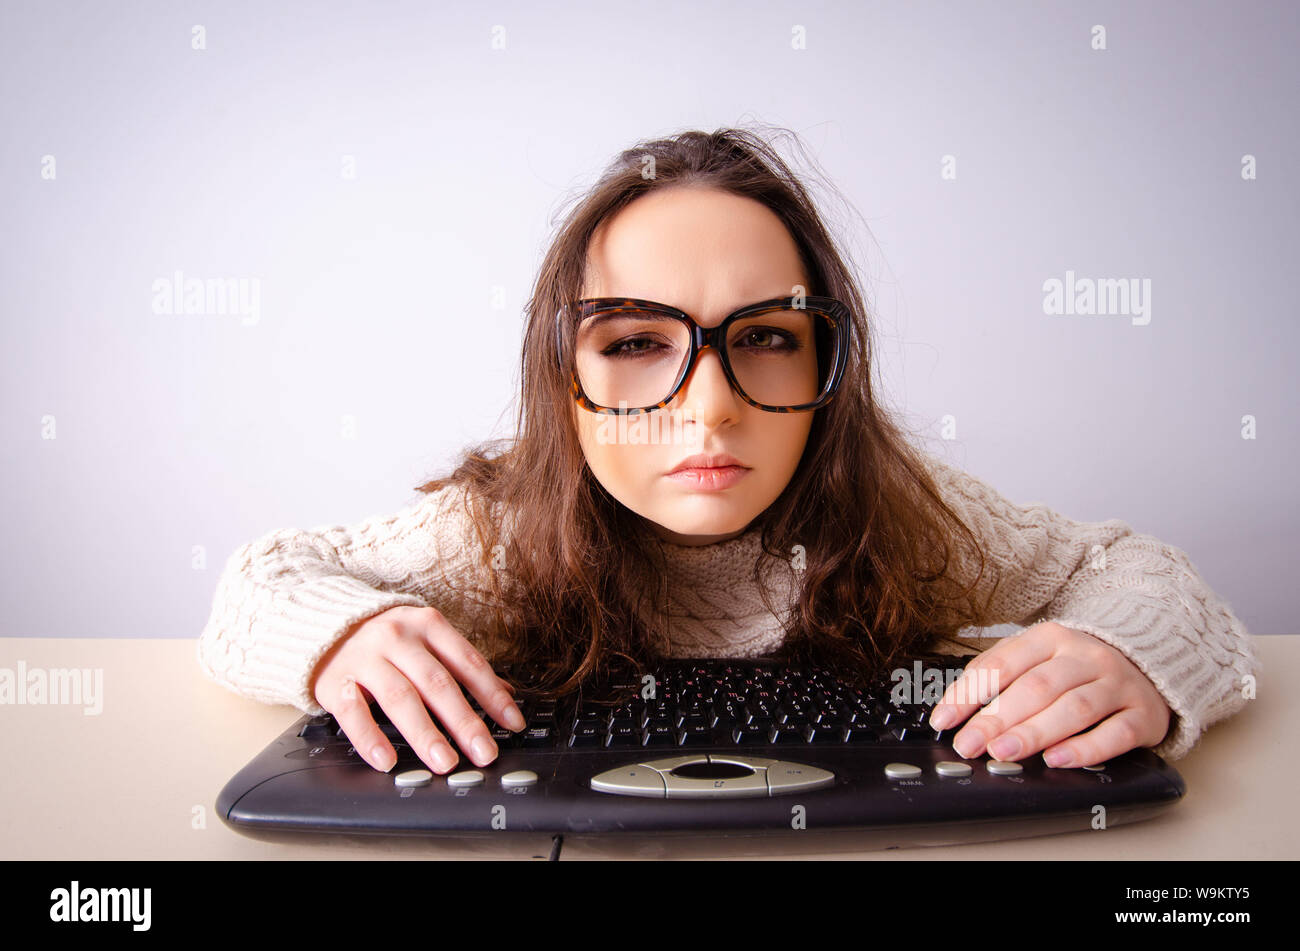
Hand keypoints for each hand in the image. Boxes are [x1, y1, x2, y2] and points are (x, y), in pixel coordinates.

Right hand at [308, 605, 525, 773]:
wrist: (326, 623)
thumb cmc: (387, 638)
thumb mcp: (427, 639)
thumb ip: (461, 665)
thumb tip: (506, 695)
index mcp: (428, 625)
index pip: (468, 663)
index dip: (493, 695)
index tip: (511, 723)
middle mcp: (398, 638)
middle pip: (437, 684)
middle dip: (464, 722)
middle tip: (484, 752)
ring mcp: (366, 658)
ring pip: (400, 698)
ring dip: (425, 733)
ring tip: (445, 761)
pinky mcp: (336, 681)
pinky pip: (353, 712)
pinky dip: (370, 738)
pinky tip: (387, 760)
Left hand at [928, 621, 1171, 767]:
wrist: (1148, 662)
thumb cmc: (1077, 667)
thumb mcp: (1037, 656)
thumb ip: (999, 675)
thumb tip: (956, 709)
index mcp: (1050, 638)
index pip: (1001, 664)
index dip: (969, 693)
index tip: (944, 720)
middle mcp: (1084, 656)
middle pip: (1036, 687)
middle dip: (997, 718)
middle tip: (970, 744)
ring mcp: (1117, 684)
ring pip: (1074, 708)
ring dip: (1035, 732)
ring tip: (1003, 752)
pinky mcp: (1142, 714)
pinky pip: (1116, 733)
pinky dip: (1086, 748)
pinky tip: (1058, 759)